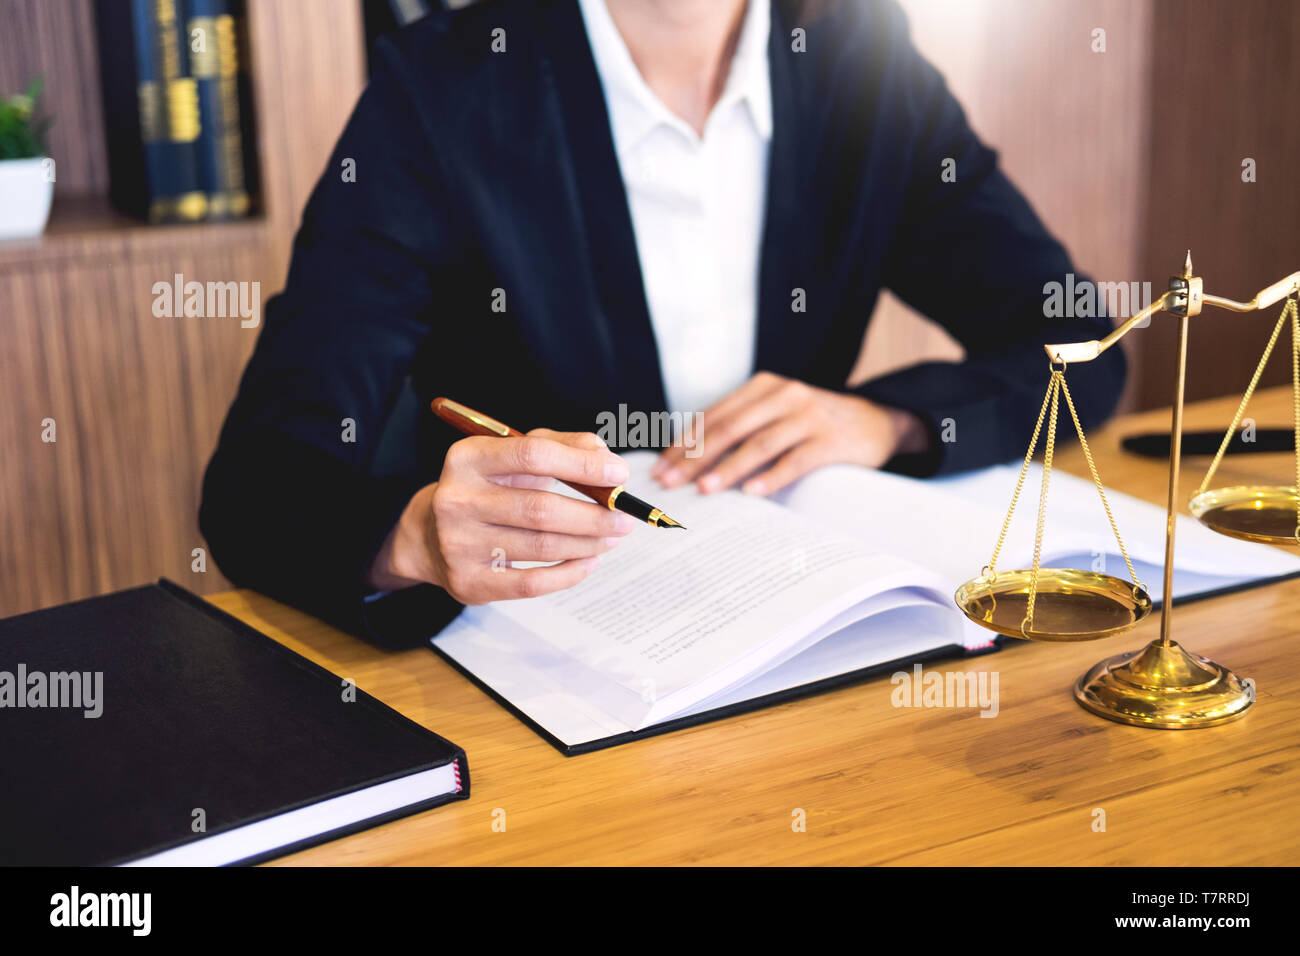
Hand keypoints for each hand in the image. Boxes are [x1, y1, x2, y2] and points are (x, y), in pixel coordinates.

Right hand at [367, 429, 636, 602]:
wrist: (430, 534)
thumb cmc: (488, 488)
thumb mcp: (514, 456)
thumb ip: (562, 447)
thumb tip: (607, 462)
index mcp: (467, 458)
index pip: (532, 455)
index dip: (582, 465)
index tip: (619, 474)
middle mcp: (457, 500)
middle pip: (540, 509)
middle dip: (594, 515)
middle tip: (624, 518)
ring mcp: (459, 545)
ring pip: (542, 546)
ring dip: (589, 543)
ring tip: (611, 537)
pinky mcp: (468, 583)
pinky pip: (533, 583)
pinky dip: (570, 573)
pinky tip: (589, 561)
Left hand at [651, 372, 929, 495]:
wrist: (877, 422)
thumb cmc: (815, 425)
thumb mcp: (777, 415)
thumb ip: (743, 428)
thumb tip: (692, 463)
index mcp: (763, 387)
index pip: (714, 417)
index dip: (685, 443)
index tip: (661, 467)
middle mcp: (784, 395)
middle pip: (730, 429)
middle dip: (696, 458)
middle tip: (670, 483)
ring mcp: (809, 415)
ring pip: (759, 443)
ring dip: (728, 468)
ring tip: (704, 490)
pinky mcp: (831, 439)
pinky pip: (796, 460)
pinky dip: (772, 477)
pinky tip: (752, 493)